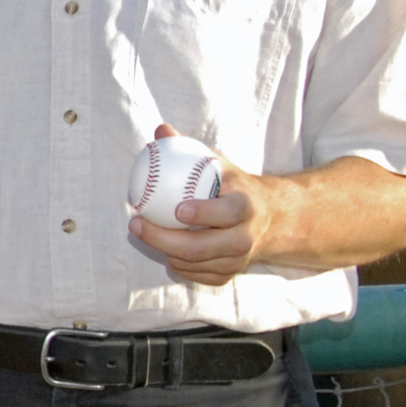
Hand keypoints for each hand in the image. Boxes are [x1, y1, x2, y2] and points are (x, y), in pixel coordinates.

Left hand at [127, 124, 279, 285]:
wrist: (269, 218)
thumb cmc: (232, 186)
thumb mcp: (218, 163)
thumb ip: (189, 148)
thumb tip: (161, 131)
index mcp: (245, 206)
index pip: (227, 212)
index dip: (204, 213)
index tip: (178, 210)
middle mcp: (245, 236)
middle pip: (202, 247)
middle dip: (163, 239)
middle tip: (136, 224)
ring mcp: (238, 259)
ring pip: (195, 263)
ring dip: (164, 250)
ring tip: (144, 232)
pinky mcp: (230, 274)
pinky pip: (198, 276)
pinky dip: (178, 265)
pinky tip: (165, 249)